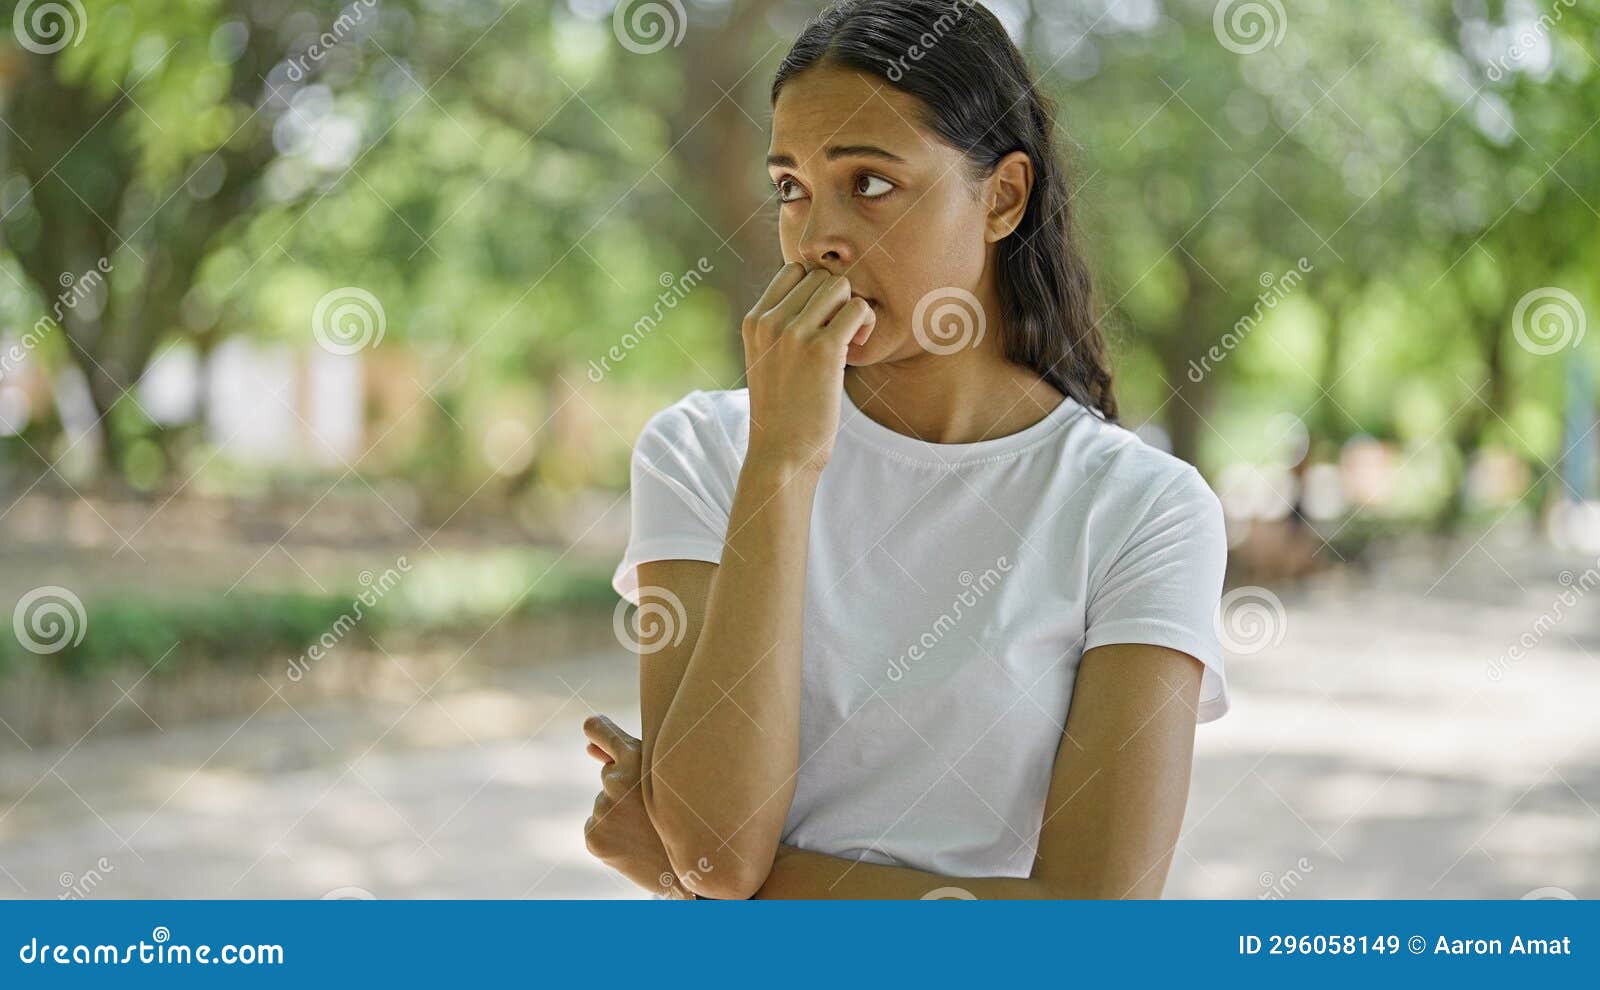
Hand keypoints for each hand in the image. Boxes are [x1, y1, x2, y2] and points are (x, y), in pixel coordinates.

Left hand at [581, 714, 693, 898]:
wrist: (691, 873)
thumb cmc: (684, 818)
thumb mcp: (664, 779)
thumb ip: (624, 757)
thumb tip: (587, 747)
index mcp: (638, 759)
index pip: (603, 733)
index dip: (598, 730)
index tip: (591, 726)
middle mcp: (616, 781)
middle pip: (609, 775)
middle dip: (624, 789)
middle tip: (653, 811)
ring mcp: (603, 810)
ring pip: (604, 804)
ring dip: (619, 814)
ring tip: (648, 830)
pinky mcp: (593, 835)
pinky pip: (596, 826)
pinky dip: (611, 834)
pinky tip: (633, 844)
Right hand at [741, 262, 876, 475]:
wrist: (781, 454)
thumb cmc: (782, 412)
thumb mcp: (765, 362)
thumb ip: (779, 328)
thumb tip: (813, 293)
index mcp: (753, 321)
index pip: (792, 271)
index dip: (815, 289)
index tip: (821, 319)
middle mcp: (770, 321)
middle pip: (819, 276)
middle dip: (837, 299)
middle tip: (840, 333)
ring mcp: (795, 334)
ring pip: (840, 285)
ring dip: (853, 308)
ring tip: (849, 340)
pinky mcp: (823, 350)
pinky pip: (858, 309)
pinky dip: (866, 324)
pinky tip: (856, 349)